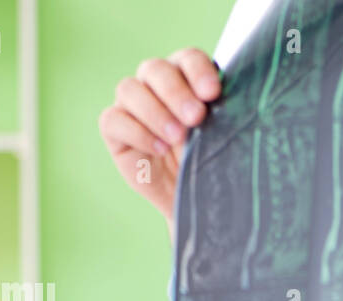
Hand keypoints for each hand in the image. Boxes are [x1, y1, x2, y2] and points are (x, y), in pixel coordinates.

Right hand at [98, 48, 221, 238]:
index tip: (212, 93)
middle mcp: (155, 85)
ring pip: (129, 89)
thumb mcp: (224, 140)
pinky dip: (137, 132)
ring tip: (177, 137)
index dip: (198, 70)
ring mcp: (131, 105)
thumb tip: (229, 102)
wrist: (195, 199)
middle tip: (196, 117)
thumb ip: (224, 116)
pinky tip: (159, 149)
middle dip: (176, 92)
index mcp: (186, 78)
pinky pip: (114, 119)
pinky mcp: (114, 129)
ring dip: (155, 111)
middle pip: (155, 69)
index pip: (187, 59)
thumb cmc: (212, 163)